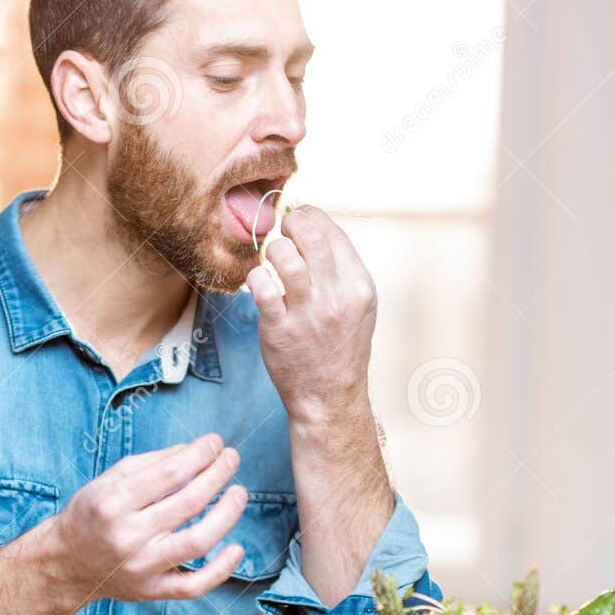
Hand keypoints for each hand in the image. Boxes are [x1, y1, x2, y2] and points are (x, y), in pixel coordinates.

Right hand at [53, 435, 245, 605]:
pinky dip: (221, 570)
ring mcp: (142, 567)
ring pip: (197, 542)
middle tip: (231, 458)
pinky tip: (237, 548)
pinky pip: (194, 586)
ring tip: (239, 493)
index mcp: (113, 503)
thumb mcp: (109, 480)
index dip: (199, 455)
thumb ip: (152, 464)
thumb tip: (196, 450)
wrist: (66, 564)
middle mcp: (128, 536)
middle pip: (187, 504)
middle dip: (217, 476)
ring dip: (226, 515)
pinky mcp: (152, 591)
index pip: (169, 474)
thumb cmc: (92, 515)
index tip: (216, 442)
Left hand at [245, 206, 376, 426]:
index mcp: (359, 285)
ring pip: (284, 255)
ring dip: (273, 250)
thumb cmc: (341, 348)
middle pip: (310, 234)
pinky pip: (261, 286)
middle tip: (283, 235)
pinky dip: (255, 277)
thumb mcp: (359, 306)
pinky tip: (260, 284)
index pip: (333, 230)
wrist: (330, 396)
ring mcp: (308, 313)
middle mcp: (337, 297)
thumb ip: (341, 269)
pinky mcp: (280, 329)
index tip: (298, 222)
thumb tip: (315, 227)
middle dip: (290, 224)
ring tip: (273, 262)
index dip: (310, 217)